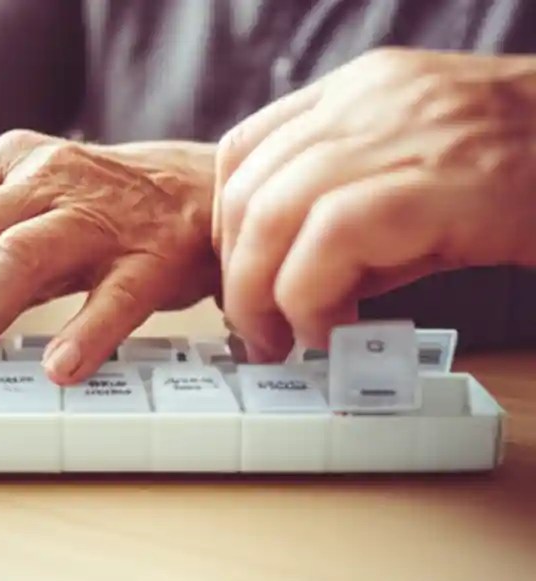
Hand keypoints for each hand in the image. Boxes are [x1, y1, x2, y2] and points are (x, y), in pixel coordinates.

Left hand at [0, 130, 216, 383]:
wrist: (209, 189)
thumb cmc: (105, 212)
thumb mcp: (30, 212)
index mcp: (8, 165)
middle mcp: (48, 177)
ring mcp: (103, 214)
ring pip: (20, 258)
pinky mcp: (156, 252)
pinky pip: (116, 294)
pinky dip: (85, 331)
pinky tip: (59, 368)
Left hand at [215, 48, 535, 359]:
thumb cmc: (527, 176)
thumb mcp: (424, 178)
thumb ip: (350, 212)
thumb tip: (293, 287)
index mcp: (359, 91)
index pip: (245, 150)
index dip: (225, 224)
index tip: (238, 277)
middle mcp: (365, 100)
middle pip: (246, 188)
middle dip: (234, 273)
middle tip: (255, 331)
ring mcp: (395, 131)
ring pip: (272, 215)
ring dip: (261, 295)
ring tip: (283, 340)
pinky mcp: (429, 180)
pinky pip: (327, 242)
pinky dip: (309, 297)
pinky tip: (330, 330)